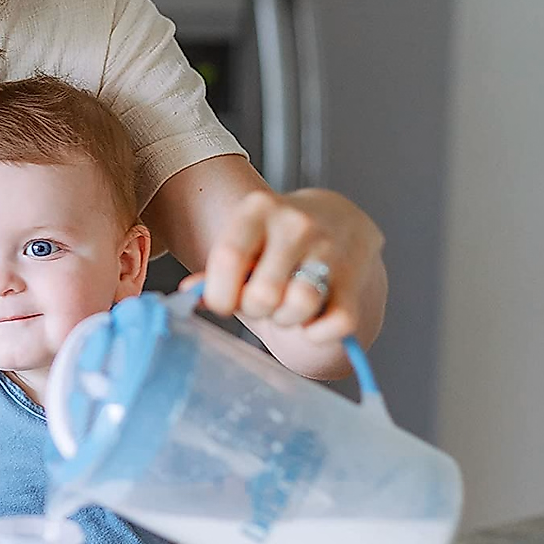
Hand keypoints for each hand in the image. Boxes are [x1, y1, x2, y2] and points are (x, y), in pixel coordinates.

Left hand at [195, 188, 384, 343]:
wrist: (339, 220)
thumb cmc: (275, 241)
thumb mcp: (243, 243)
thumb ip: (215, 270)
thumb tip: (188, 294)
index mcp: (257, 210)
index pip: (228, 258)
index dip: (219, 294)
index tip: (222, 303)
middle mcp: (296, 224)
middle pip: (263, 293)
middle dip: (255, 309)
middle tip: (261, 301)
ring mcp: (331, 249)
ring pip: (300, 305)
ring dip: (286, 319)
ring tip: (285, 307)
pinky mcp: (356, 278)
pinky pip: (337, 323)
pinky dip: (319, 333)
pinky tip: (312, 322)